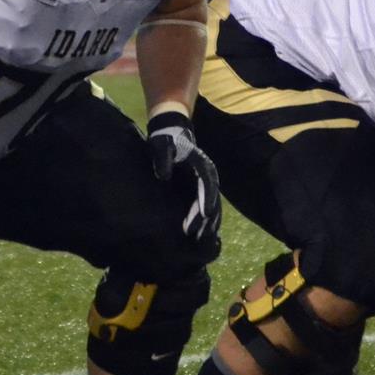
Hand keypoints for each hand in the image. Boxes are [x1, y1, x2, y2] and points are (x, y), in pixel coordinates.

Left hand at [147, 110, 221, 243]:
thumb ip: (162, 159)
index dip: (205, 202)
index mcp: (202, 166)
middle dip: (207, 220)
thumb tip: (164, 175)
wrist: (173, 132)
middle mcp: (208, 176)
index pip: (207, 186)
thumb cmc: (166, 140)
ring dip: (209, 224)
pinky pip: (207, 206)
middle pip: (213, 200)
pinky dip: (206, 220)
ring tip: (201, 241)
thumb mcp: (162, 145)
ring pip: (213, 206)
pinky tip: (201, 234)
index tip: (202, 217)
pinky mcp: (201, 188)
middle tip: (198, 237)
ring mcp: (206, 183)